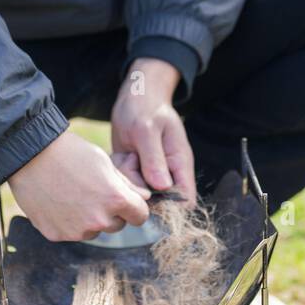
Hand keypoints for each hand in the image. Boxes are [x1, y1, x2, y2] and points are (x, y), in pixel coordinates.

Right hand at [8, 129, 150, 242]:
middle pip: (117, 225)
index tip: (127, 200)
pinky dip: (68, 221)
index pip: (140, 216)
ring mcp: (76, 231)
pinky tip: (58, 201)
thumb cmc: (71, 153)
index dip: (135, 207)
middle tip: (94, 192)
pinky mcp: (56, 235)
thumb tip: (144, 198)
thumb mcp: (105, 163)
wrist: (30, 155)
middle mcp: (98, 221)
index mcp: (115, 200)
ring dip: (89, 218)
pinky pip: (70, 232)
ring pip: (93, 230)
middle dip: (111, 212)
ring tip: (73, 194)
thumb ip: (126, 185)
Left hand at [110, 57, 197, 207]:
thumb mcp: (147, 130)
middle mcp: (167, 173)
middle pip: (157, 202)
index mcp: (180, 164)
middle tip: (132, 164)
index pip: (184, 200)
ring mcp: (150, 174)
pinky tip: (121, 155)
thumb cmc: (145, 108)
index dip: (169, 207)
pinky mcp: (135, 172)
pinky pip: (125, 184)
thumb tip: (162, 187)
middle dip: (140, 189)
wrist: (135, 97)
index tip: (147, 196)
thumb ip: (154, 158)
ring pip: (138, 194)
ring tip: (127, 155)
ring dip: (127, 179)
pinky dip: (119, 173)